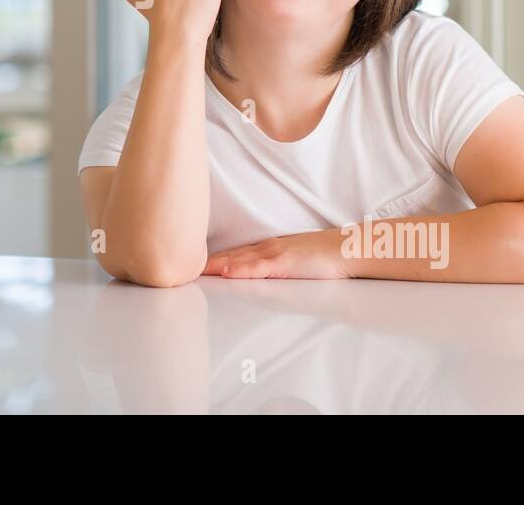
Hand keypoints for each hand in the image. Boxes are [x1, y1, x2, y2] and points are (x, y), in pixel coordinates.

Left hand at [201, 230, 352, 279]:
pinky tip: (225, 272)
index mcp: (265, 249)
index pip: (231, 254)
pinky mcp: (285, 262)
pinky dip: (240, 269)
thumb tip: (254, 275)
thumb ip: (271, 266)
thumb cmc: (321, 256)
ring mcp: (273, 254)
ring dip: (215, 265)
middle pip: (228, 255)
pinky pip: (258, 267)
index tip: (188, 263)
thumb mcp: (290, 260)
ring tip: (192, 271)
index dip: (209, 259)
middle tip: (178, 266)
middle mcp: (264, 248)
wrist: (345, 248)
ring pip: (238, 259)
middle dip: (204, 262)